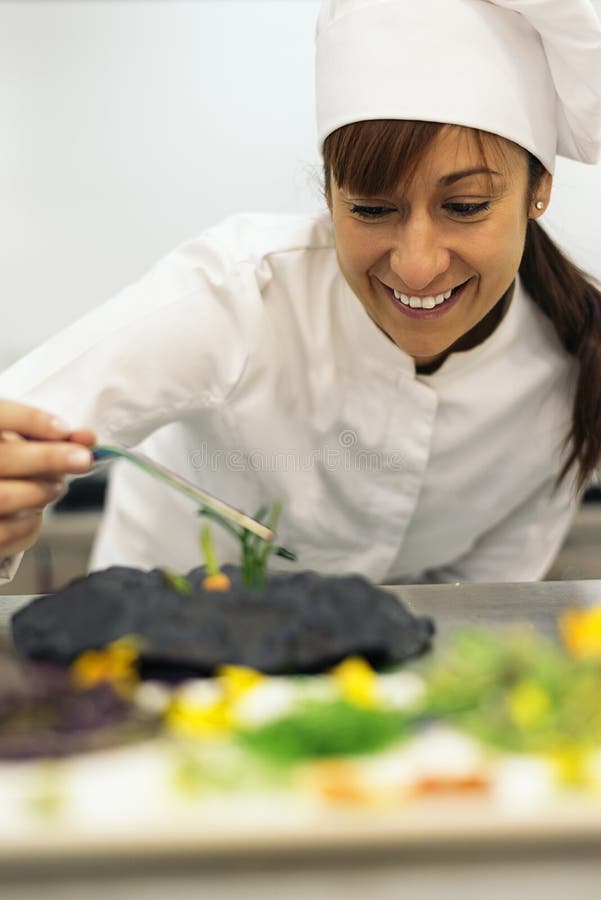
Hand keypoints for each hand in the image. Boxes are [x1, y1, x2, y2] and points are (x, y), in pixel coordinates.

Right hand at [0, 398, 95, 556]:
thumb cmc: (8, 468)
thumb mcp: (25, 446)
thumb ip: (53, 438)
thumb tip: (88, 438)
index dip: (30, 420)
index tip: (64, 429)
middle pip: (4, 459)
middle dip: (49, 458)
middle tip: (83, 459)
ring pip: (7, 496)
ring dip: (42, 492)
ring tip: (56, 488)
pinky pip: (8, 531)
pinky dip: (31, 522)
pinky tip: (34, 511)